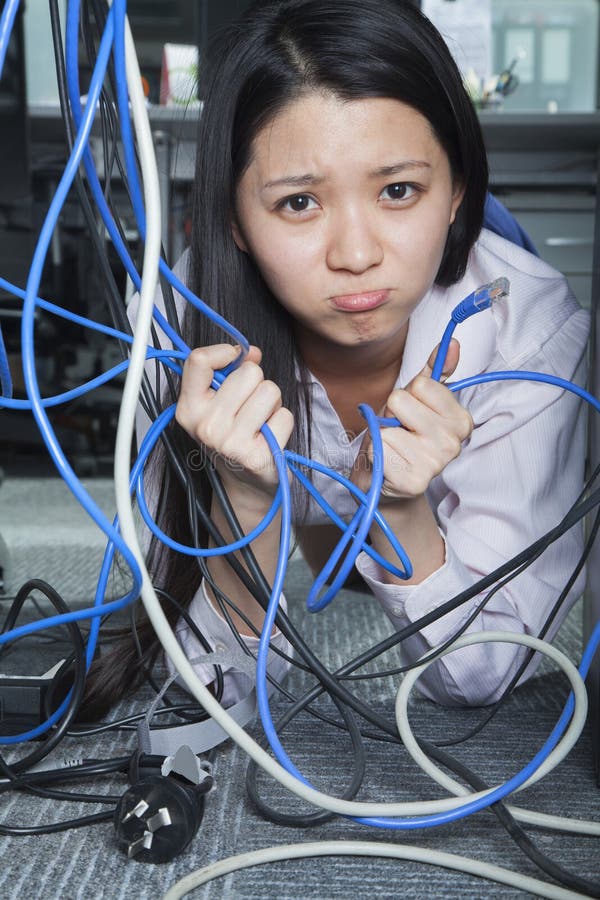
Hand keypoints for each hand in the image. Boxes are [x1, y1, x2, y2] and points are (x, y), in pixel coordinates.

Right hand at [175, 344, 293, 502]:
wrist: (245, 483)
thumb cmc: (232, 436)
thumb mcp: (219, 403)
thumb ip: (231, 371)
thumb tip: (252, 352)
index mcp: (189, 408)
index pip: (198, 360)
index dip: (223, 351)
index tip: (235, 358)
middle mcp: (205, 425)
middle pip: (249, 373)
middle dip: (257, 384)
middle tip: (249, 406)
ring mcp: (230, 442)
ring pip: (270, 391)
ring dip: (272, 403)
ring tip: (260, 421)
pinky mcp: (256, 456)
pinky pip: (284, 416)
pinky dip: (282, 423)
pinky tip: (269, 436)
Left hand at [353, 339, 472, 502]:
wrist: (385, 480)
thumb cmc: (400, 436)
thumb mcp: (416, 401)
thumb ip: (434, 373)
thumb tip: (451, 344)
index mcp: (461, 419)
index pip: (422, 384)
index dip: (407, 396)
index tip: (409, 414)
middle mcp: (454, 443)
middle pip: (401, 400)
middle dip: (392, 414)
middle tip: (398, 432)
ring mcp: (435, 464)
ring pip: (388, 426)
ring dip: (382, 436)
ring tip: (392, 449)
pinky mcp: (412, 482)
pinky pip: (378, 448)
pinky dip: (375, 454)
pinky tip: (387, 464)